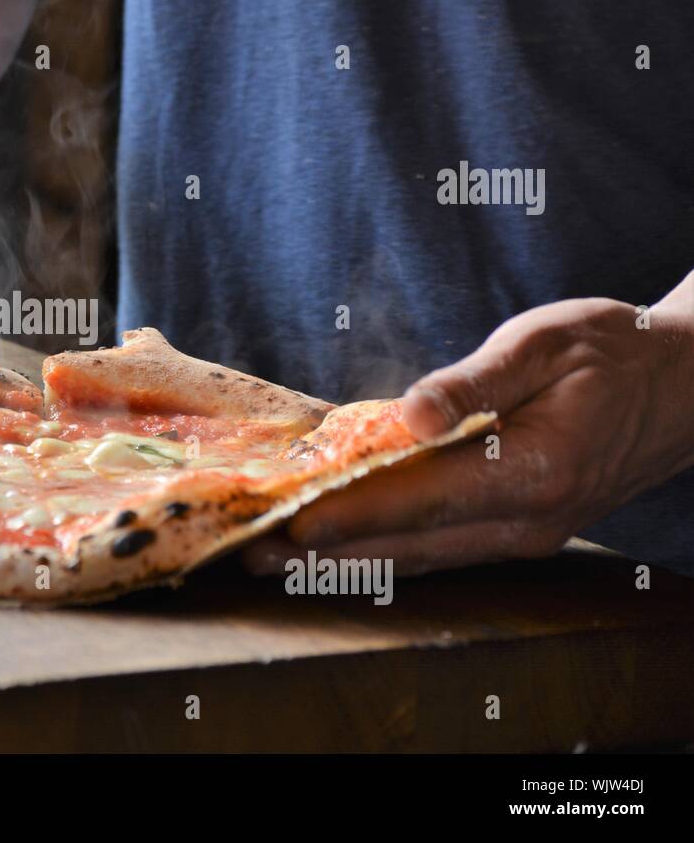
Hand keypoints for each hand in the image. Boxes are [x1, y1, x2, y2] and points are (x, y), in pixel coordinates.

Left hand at [243, 291, 693, 575]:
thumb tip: (410, 415)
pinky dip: (386, 549)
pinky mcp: (520, 530)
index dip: (350, 513)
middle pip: (409, 544)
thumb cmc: (614, 351)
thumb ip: (474, 381)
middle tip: (252, 552)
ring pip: (421, 557)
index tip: (289, 521)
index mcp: (535, 470)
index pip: (421, 499)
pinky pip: (441, 549)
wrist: (687, 386)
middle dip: (327, 551)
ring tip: (278, 559)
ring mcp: (525, 534)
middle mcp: (528, 520)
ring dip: (347, 560)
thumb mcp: (546, 342)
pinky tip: (342, 548)